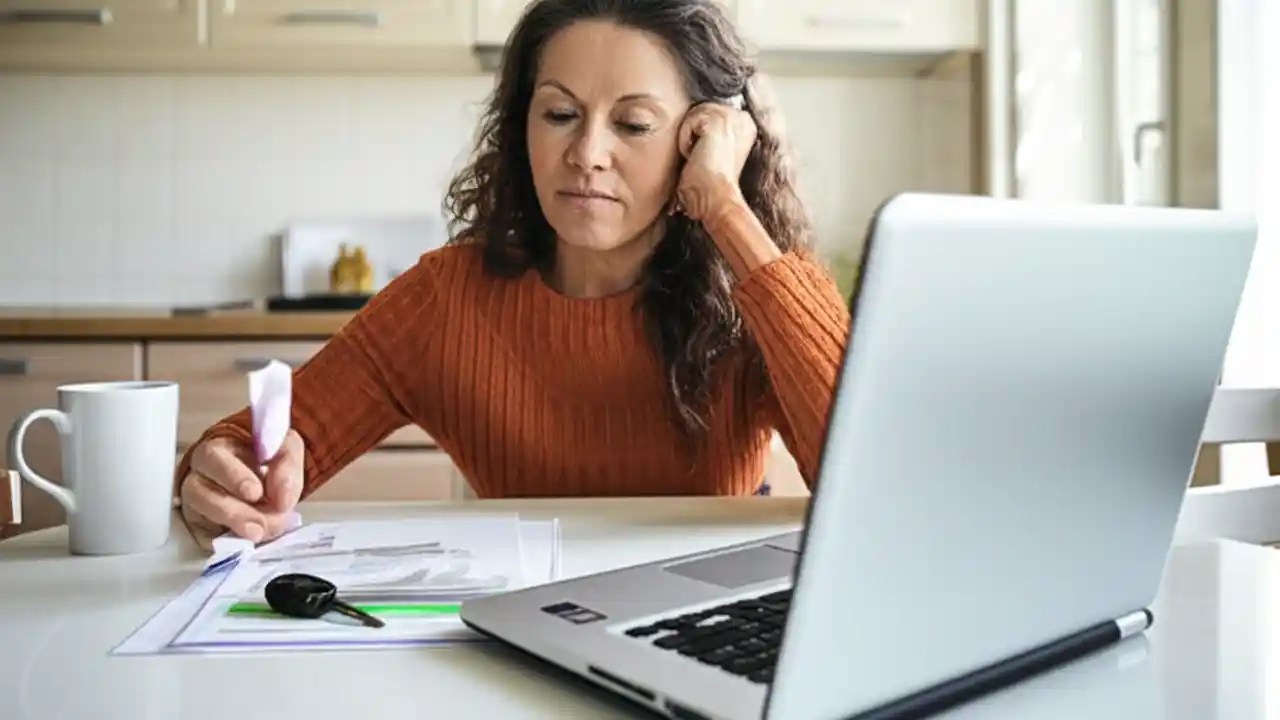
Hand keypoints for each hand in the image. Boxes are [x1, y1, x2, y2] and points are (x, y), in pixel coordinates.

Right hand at [178, 429, 304, 550]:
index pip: (213, 459)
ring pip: (200, 517)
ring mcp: (196, 505)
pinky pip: (204, 538)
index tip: (255, 492)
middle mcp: (199, 477)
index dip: (233, 476)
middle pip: (199, 492)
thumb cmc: (267, 459)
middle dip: (232, 511)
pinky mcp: (199, 528)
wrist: (266, 479)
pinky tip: (246, 541)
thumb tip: (282, 498)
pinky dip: (226, 542)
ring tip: (258, 533)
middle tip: (258, 525)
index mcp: (216, 451)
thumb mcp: (285, 449)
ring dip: (232, 528)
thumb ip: (287, 465)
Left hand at [674, 101, 757, 220]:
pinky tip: (696, 156)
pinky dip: (685, 141)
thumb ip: (713, 134)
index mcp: (746, 126)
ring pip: (693, 115)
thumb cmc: (716, 185)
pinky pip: (688, 122)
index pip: (711, 113)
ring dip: (689, 138)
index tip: (704, 153)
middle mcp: (742, 117)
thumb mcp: (719, 153)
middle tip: (702, 158)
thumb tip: (697, 128)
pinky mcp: (716, 119)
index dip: (701, 132)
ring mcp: (731, 115)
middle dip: (695, 133)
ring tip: (701, 158)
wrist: (718, 197)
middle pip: (702, 110)